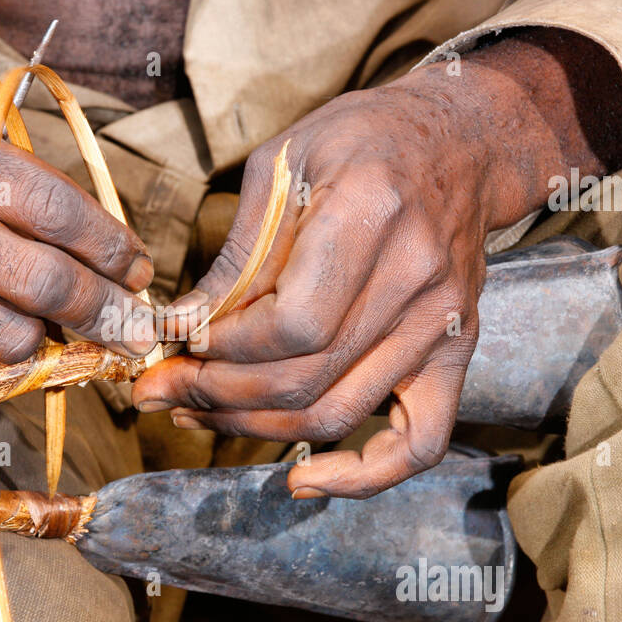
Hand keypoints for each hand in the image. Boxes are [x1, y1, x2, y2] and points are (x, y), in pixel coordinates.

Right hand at [0, 91, 157, 373]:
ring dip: (51, 339)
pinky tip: (8, 342)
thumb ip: (8, 172)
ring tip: (61, 329)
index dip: (109, 246)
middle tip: (130, 324)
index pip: (52, 207)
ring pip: (7, 333)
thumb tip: (97, 235)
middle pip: (42, 280)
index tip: (137, 267)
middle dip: (104, 310)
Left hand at [133, 31, 621, 497]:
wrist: (460, 142)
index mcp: (372, 215)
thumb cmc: (362, 140)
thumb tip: (180, 327)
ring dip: (255, 427)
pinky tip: (304, 480)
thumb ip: (237, 252)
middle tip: (160, 391)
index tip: (177, 342)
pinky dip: (362, 477)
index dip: (222, 350)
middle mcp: (416, 280)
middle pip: (306, 379)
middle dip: (216, 395)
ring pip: (338, 413)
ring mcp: (442, 325)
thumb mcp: (284, 162)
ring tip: (197, 414)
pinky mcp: (455, 353)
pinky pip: (419, 442)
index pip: (291, 325)